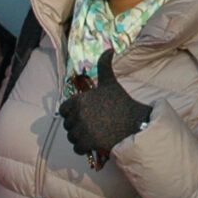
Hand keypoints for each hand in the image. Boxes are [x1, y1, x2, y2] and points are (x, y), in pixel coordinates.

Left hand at [58, 50, 153, 165]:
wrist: (134, 122)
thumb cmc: (121, 102)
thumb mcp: (110, 82)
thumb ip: (105, 65)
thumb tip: (110, 49)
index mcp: (79, 100)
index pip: (64, 109)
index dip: (72, 112)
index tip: (84, 114)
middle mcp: (78, 115)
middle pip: (67, 125)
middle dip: (76, 126)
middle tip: (91, 124)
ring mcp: (82, 130)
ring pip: (72, 137)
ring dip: (80, 137)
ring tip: (93, 133)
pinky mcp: (88, 143)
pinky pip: (77, 148)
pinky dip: (84, 147)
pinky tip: (94, 142)